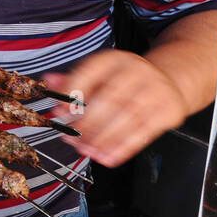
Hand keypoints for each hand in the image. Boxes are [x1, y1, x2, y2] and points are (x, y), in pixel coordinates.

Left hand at [43, 50, 188, 167]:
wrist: (168, 80)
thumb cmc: (127, 79)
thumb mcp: (101, 74)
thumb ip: (73, 80)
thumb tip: (48, 81)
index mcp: (114, 59)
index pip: (90, 73)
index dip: (73, 94)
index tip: (60, 112)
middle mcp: (137, 71)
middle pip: (110, 99)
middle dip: (88, 122)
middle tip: (73, 137)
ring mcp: (156, 90)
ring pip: (127, 118)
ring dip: (104, 139)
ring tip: (88, 151)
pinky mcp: (168, 111)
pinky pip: (144, 132)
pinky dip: (124, 148)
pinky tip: (108, 157)